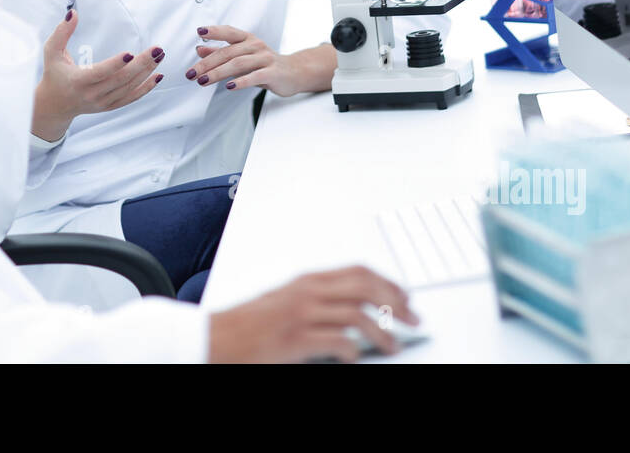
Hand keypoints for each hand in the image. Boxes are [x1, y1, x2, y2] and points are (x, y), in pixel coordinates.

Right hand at [31, 8, 163, 141]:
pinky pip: (131, 98)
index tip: (130, 53)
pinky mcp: (110, 107)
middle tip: (157, 49)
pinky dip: (146, 88)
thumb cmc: (54, 74)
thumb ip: (61, 32)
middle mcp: (92, 95)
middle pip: (120, 80)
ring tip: (159, 56)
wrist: (54, 105)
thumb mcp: (52, 52)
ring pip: (129, 88)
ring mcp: (102, 103)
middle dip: (141, 64)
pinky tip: (158, 76)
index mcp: (78, 81)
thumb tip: (74, 13)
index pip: (100, 73)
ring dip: (147, 72)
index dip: (115, 64)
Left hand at [187, 25, 301, 95]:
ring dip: (218, 73)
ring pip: (238, 64)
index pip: (229, 32)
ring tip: (203, 81)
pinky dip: (241, 81)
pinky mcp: (273, 73)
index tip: (199, 31)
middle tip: (192, 73)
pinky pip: (255, 76)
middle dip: (207, 63)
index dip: (215, 31)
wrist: (293, 73)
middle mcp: (256, 45)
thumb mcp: (243, 56)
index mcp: (248, 39)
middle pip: (228, 53)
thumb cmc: (265, 64)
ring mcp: (265, 58)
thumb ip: (222, 52)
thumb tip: (199, 49)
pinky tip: (229, 86)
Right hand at [208, 266, 418, 362]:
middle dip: (396, 303)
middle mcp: (308, 292)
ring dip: (383, 332)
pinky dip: (354, 351)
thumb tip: (351, 307)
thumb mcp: (285, 300)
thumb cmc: (248, 324)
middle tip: (412, 319)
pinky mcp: (295, 339)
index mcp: (308, 280)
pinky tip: (357, 358)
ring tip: (393, 345)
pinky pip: (338, 342)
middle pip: (366, 287)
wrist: (216, 337)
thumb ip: (316, 298)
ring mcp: (302, 314)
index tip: (405, 297)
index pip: (360, 271)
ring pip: (358, 315)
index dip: (388, 283)